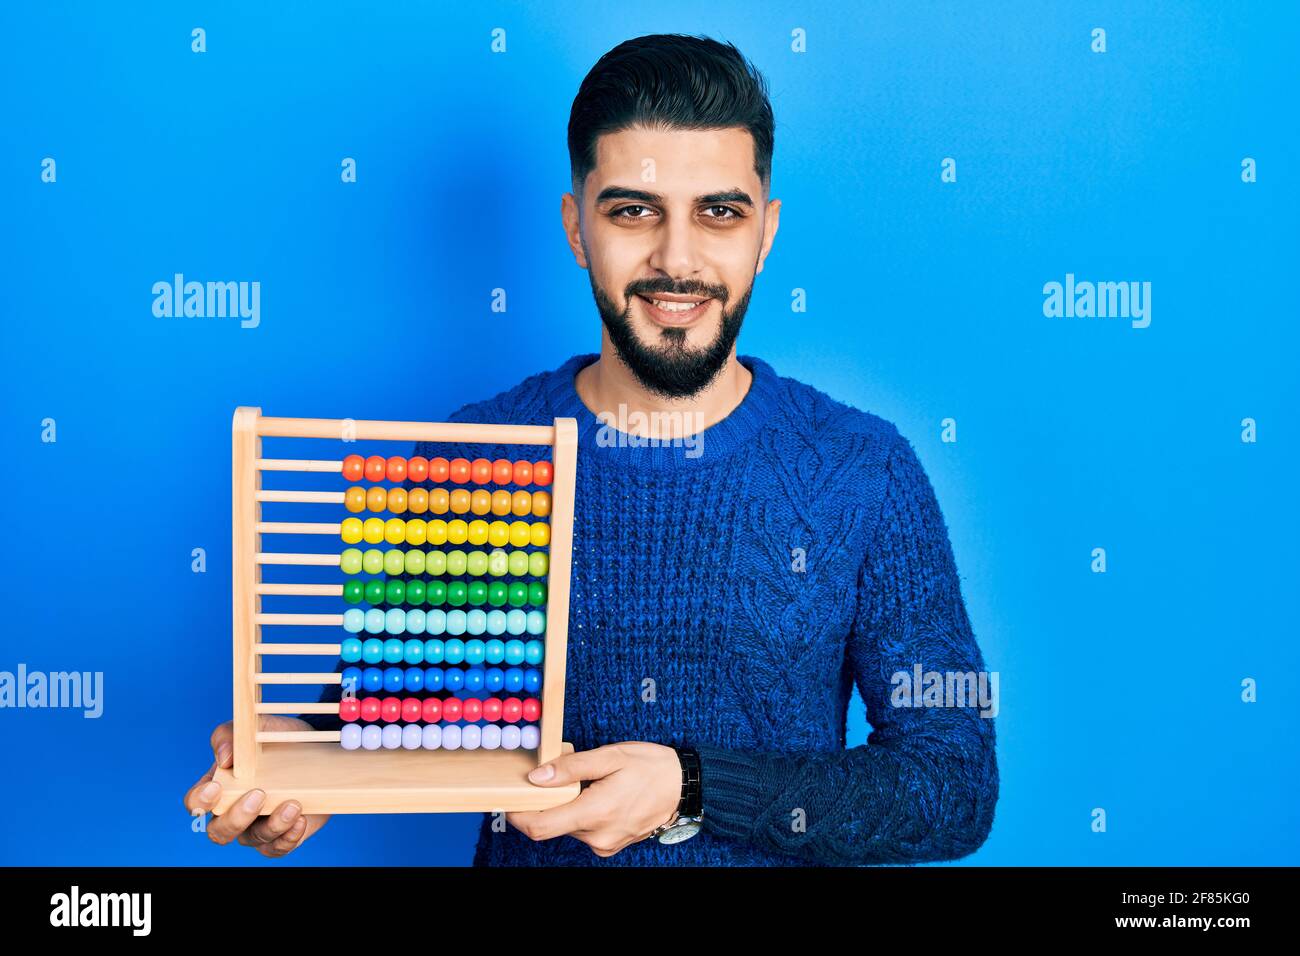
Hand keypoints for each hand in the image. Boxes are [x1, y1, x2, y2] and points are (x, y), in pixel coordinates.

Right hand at [182, 716, 330, 857]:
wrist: (315, 747)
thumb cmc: (276, 739)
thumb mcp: (254, 728)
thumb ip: (230, 736)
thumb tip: (224, 757)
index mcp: (219, 787)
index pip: (195, 803)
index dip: (200, 801)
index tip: (216, 787)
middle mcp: (233, 812)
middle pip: (219, 832)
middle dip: (236, 818)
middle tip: (258, 795)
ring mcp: (257, 827)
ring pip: (252, 840)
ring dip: (272, 825)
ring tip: (293, 804)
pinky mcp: (282, 835)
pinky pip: (278, 848)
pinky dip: (288, 837)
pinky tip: (300, 819)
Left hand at [507, 742, 681, 856]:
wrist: (685, 787)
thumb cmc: (651, 767)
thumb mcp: (611, 756)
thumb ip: (571, 767)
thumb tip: (537, 777)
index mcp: (595, 812)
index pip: (539, 826)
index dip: (517, 814)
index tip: (509, 797)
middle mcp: (597, 836)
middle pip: (552, 825)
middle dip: (545, 802)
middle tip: (554, 776)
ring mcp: (605, 844)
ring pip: (567, 827)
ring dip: (566, 806)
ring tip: (585, 782)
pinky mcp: (610, 845)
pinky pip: (583, 831)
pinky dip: (581, 813)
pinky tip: (596, 794)